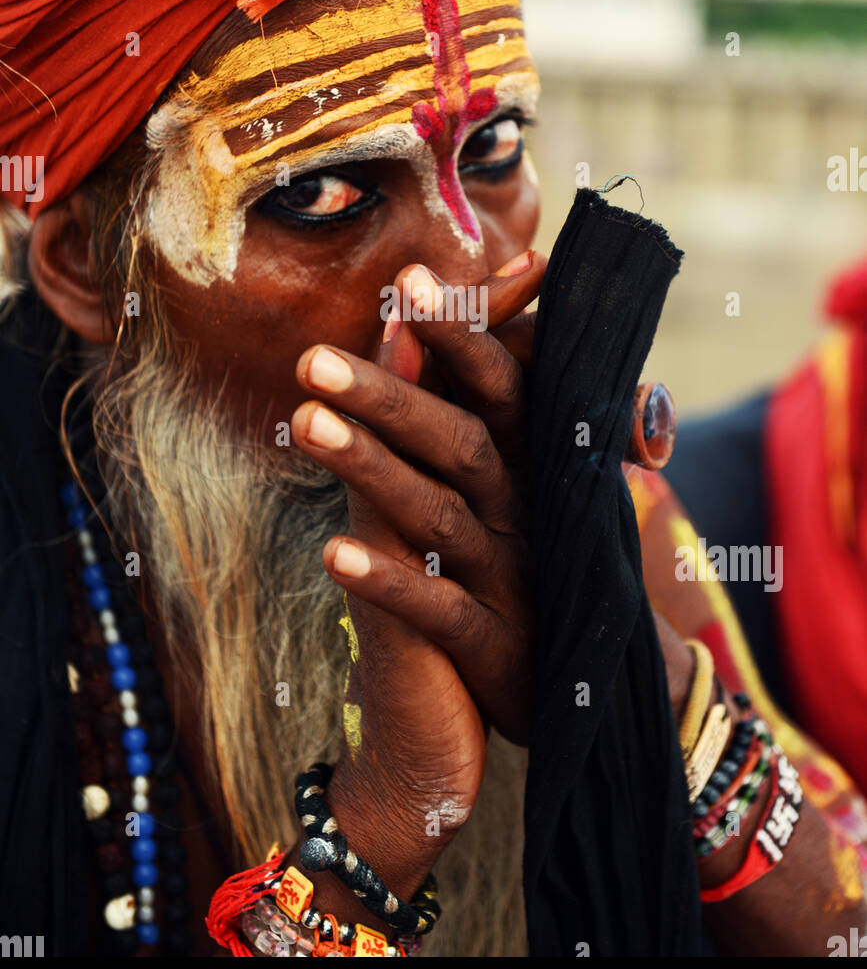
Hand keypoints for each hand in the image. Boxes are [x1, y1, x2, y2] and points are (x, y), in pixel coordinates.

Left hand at [289, 252, 544, 888]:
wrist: (584, 687)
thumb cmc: (530, 561)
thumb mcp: (517, 481)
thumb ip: (477, 403)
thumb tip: (434, 311)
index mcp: (531, 465)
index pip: (499, 386)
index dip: (458, 335)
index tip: (407, 281)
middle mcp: (525, 511)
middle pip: (461, 441)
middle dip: (389, 395)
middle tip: (312, 358)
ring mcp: (512, 578)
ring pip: (440, 516)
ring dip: (372, 468)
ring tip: (305, 425)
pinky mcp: (495, 645)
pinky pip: (437, 610)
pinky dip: (389, 581)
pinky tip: (334, 553)